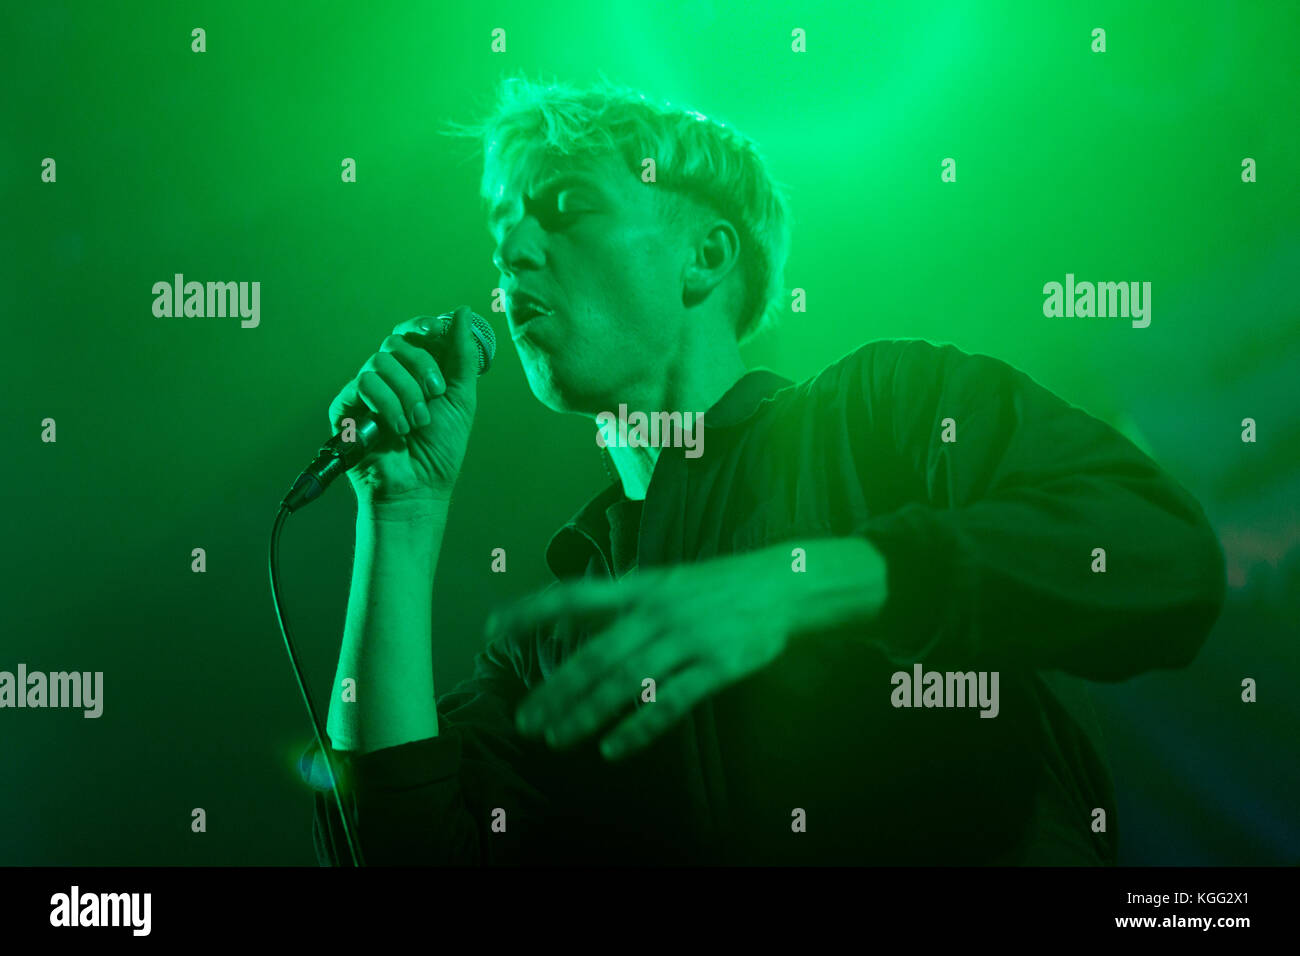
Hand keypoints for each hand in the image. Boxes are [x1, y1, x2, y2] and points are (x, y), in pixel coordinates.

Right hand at [327, 306, 480, 503]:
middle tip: (435, 395)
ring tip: (417, 422)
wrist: (420, 487)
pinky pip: (362, 384)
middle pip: (397, 344)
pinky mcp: (345, 408)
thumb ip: (462, 354)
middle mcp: (390, 378)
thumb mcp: (461, 397)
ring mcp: (367, 393)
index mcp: (416, 373)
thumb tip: (464, 311)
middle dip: (421, 367)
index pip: (412, 334)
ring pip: (379, 362)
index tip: (435, 331)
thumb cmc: (440, 449)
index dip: (422, 326)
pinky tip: (397, 428)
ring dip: (406, 392)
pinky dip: (386, 403)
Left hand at [492, 544, 815, 760]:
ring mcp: (688, 637)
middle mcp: (658, 611)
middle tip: (526, 720)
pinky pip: (671, 702)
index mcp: (640, 586)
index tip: (494, 629)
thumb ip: (619, 603)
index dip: (532, 610)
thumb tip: (566, 622)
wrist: (782, 585)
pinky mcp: (718, 664)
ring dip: (587, 713)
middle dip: (556, 689)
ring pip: (626, 681)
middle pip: (595, 654)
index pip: (574, 595)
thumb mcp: (664, 581)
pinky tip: (614, 748)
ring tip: (557, 739)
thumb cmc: (716, 586)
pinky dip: (640, 727)